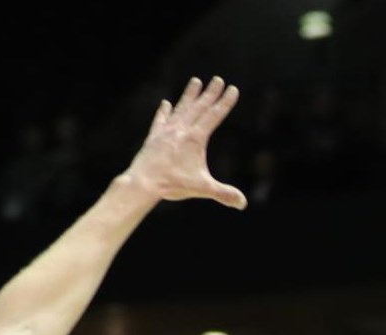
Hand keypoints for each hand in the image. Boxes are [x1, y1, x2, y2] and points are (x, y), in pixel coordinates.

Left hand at [125, 76, 246, 207]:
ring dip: (189, 96)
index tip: (233, 89)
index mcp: (195, 138)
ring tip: (195, 81)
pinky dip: (164, 112)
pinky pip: (161, 120)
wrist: (142, 183)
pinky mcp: (154, 137)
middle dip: (210, 93)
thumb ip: (223, 194)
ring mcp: (166, 132)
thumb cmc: (171, 184)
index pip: (214, 116)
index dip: (225, 102)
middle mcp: (181, 130)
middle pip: (199, 107)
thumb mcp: (201, 188)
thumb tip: (243, 203)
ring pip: (181, 109)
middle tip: (218, 79)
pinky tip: (166, 104)